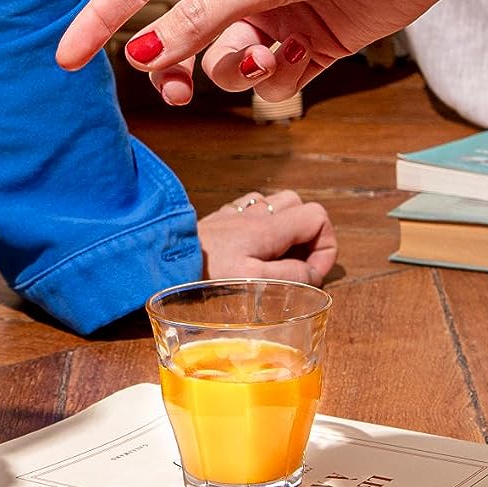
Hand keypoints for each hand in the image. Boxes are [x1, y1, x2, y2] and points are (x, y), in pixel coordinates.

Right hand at [54, 0, 487, 103]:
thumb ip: (200, 21)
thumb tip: (142, 59)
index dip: (99, 20)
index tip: (66, 60)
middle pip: (180, 39)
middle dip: (177, 68)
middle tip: (174, 96)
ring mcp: (274, 15)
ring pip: (227, 67)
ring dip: (239, 72)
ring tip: (271, 56)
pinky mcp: (311, 44)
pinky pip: (273, 82)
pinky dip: (281, 80)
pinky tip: (303, 57)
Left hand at [199, 189, 335, 283]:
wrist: (162, 262)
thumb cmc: (206, 276)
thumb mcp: (255, 283)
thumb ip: (290, 275)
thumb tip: (312, 273)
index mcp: (269, 228)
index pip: (318, 217)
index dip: (325, 247)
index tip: (312, 274)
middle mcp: (255, 213)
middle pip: (300, 205)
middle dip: (308, 235)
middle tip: (297, 265)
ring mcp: (235, 213)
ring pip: (275, 204)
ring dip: (285, 229)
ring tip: (276, 258)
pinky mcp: (219, 219)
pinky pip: (250, 210)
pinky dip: (260, 226)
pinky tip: (249, 249)